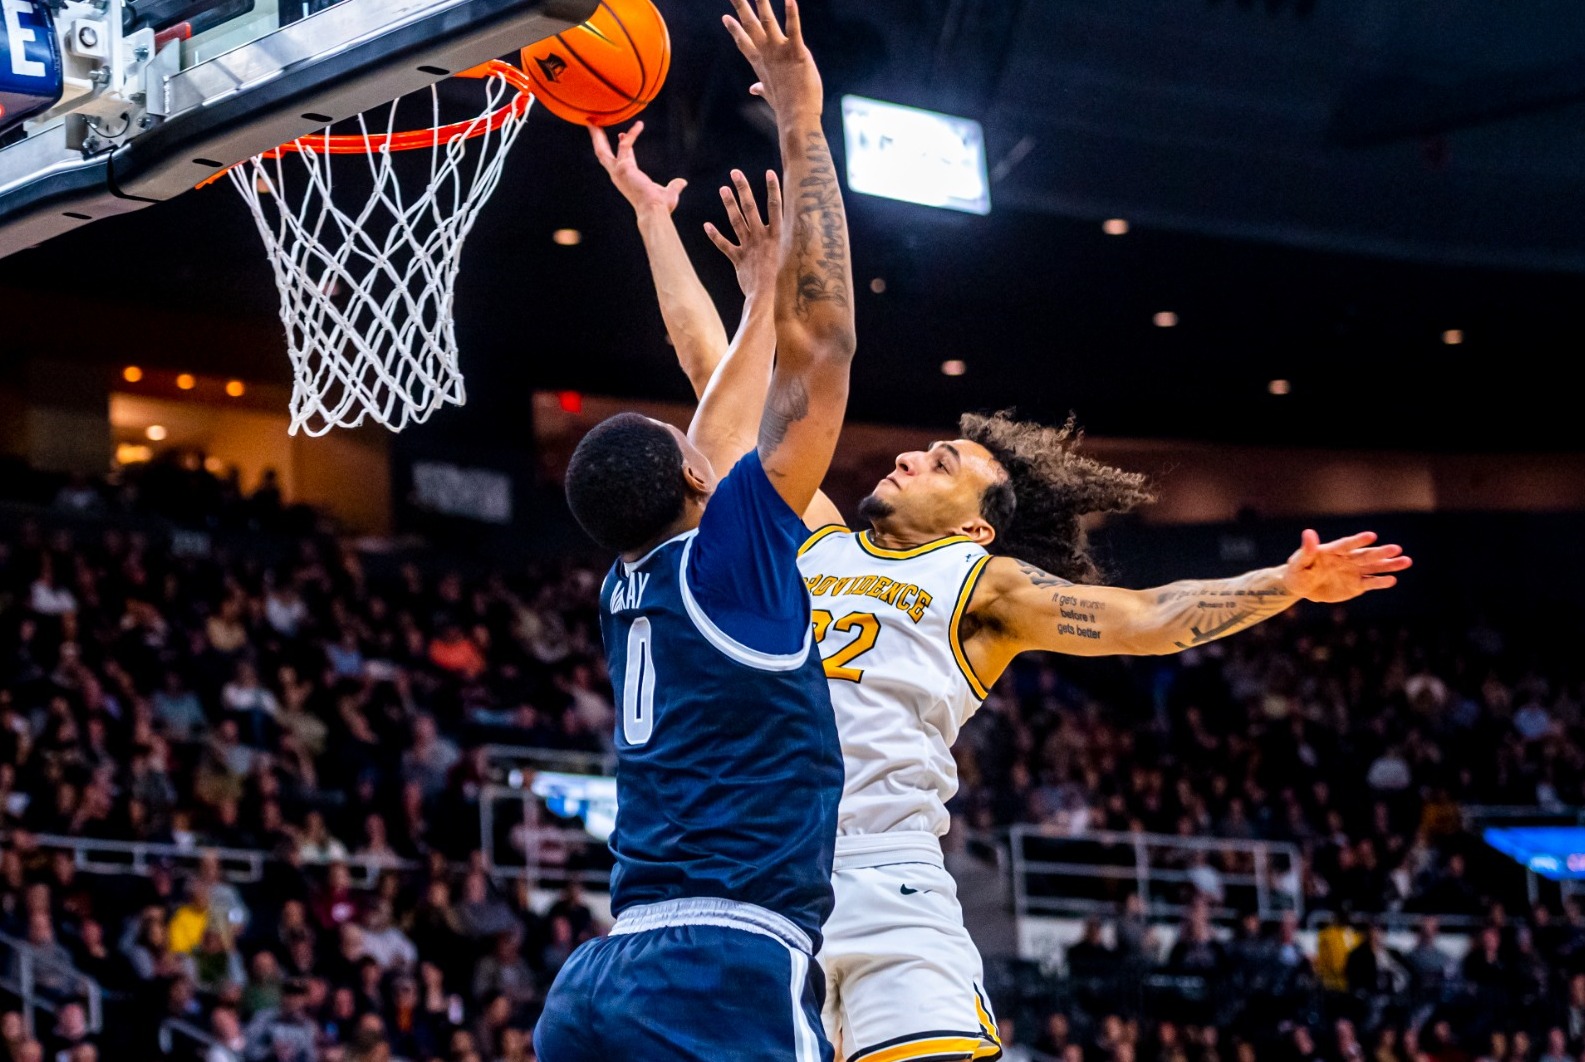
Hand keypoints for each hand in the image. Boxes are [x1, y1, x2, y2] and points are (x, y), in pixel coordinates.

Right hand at [590, 121, 685, 215]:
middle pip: (602, 154)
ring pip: (602, 150)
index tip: (623, 134)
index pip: (621, 158)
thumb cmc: (660, 206)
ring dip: (597, 135)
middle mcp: (618, 175)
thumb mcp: (669, 193)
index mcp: (626, 179)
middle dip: (597, 139)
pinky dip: (632, 134)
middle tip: (592, 125)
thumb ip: (675, 186)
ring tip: (593, 121)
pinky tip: (640, 125)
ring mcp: (617, 171)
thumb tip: (682, 182)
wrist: (654, 211)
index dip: (623, 145)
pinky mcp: (622, 167)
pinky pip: (625, 145)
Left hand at [704, 168, 781, 298]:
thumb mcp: (788, 257)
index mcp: (776, 236)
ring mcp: (748, 247)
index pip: (775, 208)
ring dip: (729, 204)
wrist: (767, 298)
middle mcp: (761, 238)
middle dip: (743, 189)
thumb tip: (796, 230)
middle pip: (751, 208)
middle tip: (735, 172)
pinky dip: (715, 236)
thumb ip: (787, 242)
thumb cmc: (782, 280)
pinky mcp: (738, 259)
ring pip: (736, 222)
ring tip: (723, 189)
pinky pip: (724, 245)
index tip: (769, 172)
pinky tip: (706, 225)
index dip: (773, 189)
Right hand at [723, 0, 822, 119]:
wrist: (797, 119)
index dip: (734, 29)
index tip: (725, 17)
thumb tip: (753, 89)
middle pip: (750, 26)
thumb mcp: (771, 94)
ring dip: (762, 3)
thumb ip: (761, 87)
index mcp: (760, 63)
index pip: (744, 42)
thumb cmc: (786, 108)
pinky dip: (791, 13)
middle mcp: (767, 54)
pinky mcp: (797, 52)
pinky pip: (793, 29)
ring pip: (768, 21)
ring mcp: (780, 52)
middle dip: (740, 8)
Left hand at [1282, 529, 1411, 602]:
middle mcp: (1347, 558)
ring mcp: (1353, 571)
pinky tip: (1392, 579)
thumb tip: (1308, 532)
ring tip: (1406, 561)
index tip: (1371, 536)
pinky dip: (1380, 582)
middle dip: (1380, 552)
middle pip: (1365, 555)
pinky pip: (1370, 582)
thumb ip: (1307, 549)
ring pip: (1373, 567)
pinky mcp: (1356, 584)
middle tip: (1397, 549)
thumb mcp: (1299, 562)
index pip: (1347, 544)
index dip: (1358, 541)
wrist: (1301, 585)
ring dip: (1389, 565)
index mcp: (1333, 550)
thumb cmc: (1298, 571)